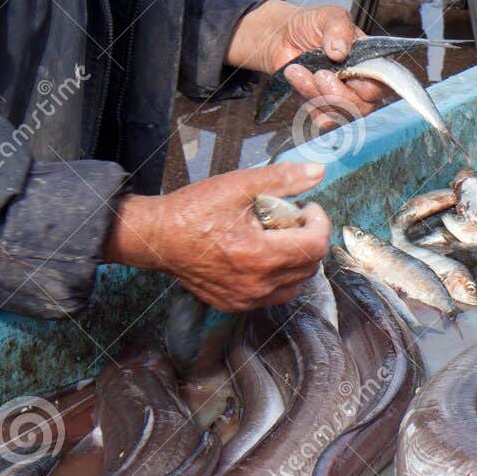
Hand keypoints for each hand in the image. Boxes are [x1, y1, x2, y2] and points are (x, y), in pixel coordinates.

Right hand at [105, 161, 330, 310]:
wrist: (157, 238)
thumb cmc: (194, 210)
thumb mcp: (239, 185)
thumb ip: (282, 178)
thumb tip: (318, 171)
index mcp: (260, 255)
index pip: (315, 246)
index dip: (319, 221)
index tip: (306, 207)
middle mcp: (256, 284)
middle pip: (310, 266)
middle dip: (308, 238)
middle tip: (291, 218)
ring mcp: (245, 299)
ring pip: (295, 284)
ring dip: (297, 259)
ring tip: (278, 237)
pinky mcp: (234, 304)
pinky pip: (274, 295)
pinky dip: (279, 276)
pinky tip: (264, 255)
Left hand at [229, 0, 390, 126]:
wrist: (282, 36)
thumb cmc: (311, 25)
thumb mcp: (329, 17)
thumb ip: (338, 29)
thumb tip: (340, 51)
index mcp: (372, 62)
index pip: (383, 84)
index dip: (367, 84)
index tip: (345, 72)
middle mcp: (362, 85)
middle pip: (363, 106)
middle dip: (337, 93)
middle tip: (319, 73)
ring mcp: (343, 99)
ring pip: (340, 115)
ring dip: (316, 94)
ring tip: (298, 70)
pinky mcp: (323, 109)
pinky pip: (322, 120)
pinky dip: (307, 103)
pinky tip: (297, 80)